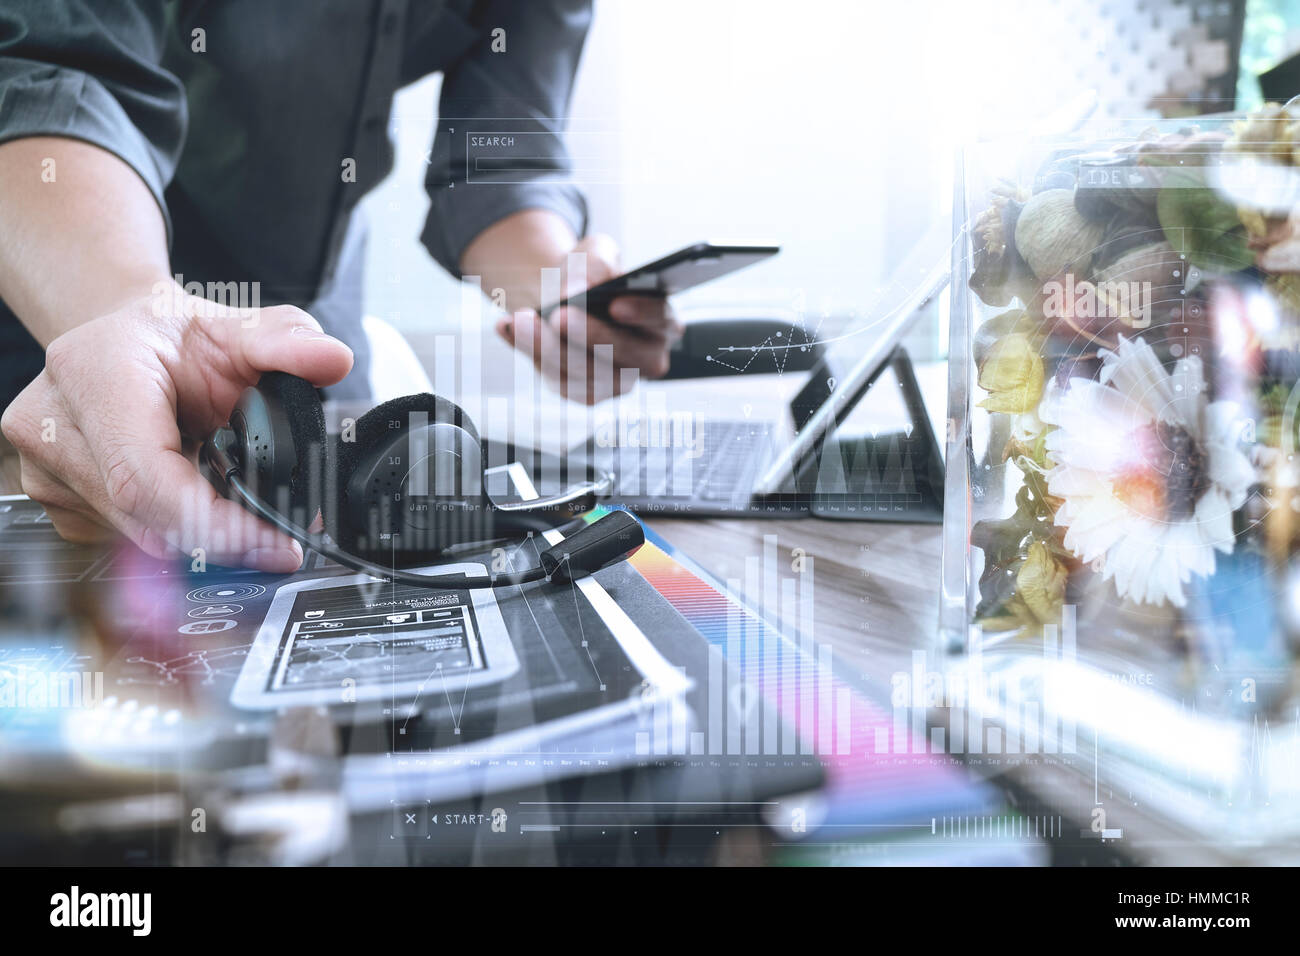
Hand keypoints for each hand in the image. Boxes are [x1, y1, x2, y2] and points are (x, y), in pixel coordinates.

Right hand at [0, 286, 352, 570]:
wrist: (119, 340)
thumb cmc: (170, 337)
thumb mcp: (235, 326)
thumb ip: (287, 339)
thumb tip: (333, 359)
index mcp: (93, 375)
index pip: (146, 479)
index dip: (213, 525)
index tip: (273, 543)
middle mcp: (53, 426)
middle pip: (144, 520)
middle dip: (222, 536)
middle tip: (279, 536)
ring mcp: (44, 470)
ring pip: (137, 536)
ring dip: (197, 531)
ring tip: (233, 495)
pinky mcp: (56, 501)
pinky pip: (125, 536)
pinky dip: (171, 526)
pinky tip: (191, 495)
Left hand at [495, 234, 683, 403]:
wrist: (558, 296)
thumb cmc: (587, 276)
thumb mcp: (593, 253)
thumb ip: (593, 265)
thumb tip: (576, 292)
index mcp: (661, 319)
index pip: (662, 319)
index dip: (642, 313)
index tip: (616, 304)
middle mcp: (648, 356)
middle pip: (626, 355)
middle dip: (591, 336)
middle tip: (559, 315)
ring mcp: (620, 380)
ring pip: (588, 375)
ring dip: (551, 348)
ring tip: (522, 321)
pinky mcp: (589, 393)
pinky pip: (562, 383)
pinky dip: (533, 354)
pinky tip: (511, 328)